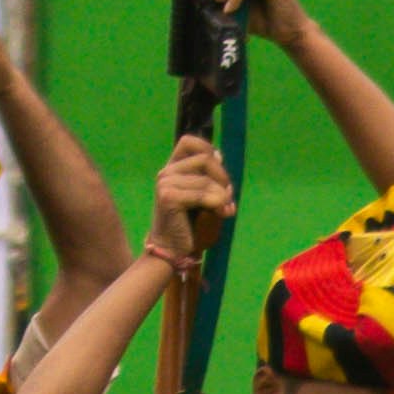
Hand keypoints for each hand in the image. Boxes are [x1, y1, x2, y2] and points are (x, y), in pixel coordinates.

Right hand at [147, 137, 237, 269]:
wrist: (174, 251)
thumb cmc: (192, 226)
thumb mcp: (206, 196)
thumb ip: (211, 176)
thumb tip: (218, 154)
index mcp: (172, 169)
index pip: (189, 142)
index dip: (208, 149)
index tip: (219, 173)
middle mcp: (166, 173)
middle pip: (205, 159)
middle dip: (223, 178)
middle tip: (228, 198)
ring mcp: (165, 184)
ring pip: (207, 180)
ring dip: (222, 196)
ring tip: (226, 210)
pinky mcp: (168, 198)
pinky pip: (203, 194)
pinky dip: (218, 204)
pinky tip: (222, 214)